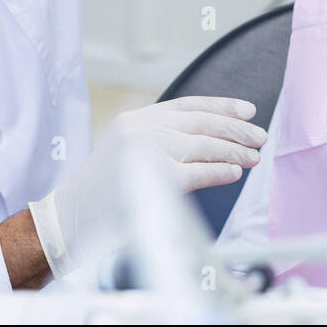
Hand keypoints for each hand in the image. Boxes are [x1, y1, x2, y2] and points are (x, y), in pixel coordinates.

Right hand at [28, 96, 265, 277]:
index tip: (247, 110)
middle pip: (200, 122)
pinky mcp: (152, 176)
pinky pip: (196, 171)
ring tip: (253, 156)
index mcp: (135, 118)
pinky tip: (234, 172)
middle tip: (259, 136)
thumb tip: (211, 140)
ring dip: (233, 151)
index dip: (221, 106)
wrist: (67, 220)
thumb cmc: (101, 194)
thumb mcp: (128, 151)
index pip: (188, 105)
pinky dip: (219, 171)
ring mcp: (145, 150)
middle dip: (235, 129)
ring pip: (202, 144)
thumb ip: (161, 140)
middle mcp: (140, 128)